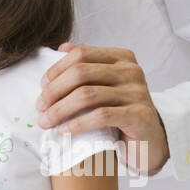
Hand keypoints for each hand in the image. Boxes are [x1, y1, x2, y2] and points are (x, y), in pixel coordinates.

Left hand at [36, 43, 169, 175]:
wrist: (150, 142)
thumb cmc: (120, 112)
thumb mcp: (106, 85)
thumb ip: (88, 67)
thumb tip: (62, 48)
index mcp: (122, 57)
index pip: (81, 54)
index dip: (56, 69)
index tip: (41, 87)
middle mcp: (131, 70)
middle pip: (81, 73)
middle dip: (54, 91)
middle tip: (39, 107)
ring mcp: (137, 92)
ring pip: (87, 95)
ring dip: (60, 109)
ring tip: (46, 122)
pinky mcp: (139, 115)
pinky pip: (100, 116)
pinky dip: (77, 124)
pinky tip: (64, 131)